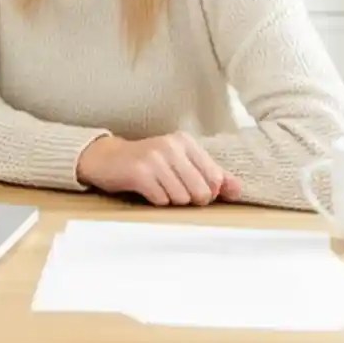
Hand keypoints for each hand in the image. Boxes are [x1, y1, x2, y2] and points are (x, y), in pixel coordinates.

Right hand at [76, 132, 241, 205]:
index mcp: (185, 141)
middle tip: (171, 189)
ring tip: (158, 187)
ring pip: (182, 199)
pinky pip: (161, 200)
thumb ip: (211, 175)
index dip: (207, 192)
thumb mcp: (180, 163)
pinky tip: (146, 190)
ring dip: (170, 200)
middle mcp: (171, 146)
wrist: (106, 159)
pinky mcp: (139, 172)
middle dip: (189, 199)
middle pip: (201, 192)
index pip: (215, 179)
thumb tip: (238, 190)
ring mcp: (154, 158)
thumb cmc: (147, 163)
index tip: (188, 185)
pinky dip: (156, 201)